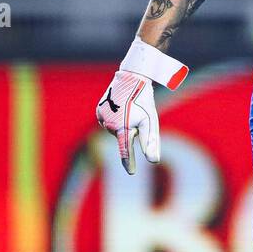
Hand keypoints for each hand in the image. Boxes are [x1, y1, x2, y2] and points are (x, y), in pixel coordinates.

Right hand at [95, 38, 187, 174]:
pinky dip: (116, 117)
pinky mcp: (99, 110)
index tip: (131, 172)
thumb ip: (150, 142)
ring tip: (130, 107)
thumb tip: (153, 160)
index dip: (128, 162)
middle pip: (123, 137)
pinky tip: (121, 106)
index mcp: (123, 129)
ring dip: (123, 123)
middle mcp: (109, 125)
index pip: (126, 151)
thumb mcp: (150, 121)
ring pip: (115, 128)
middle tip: (136, 112)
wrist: (131, 78)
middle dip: (130, 131)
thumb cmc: (144, 101)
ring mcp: (102, 117)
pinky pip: (109, 119)